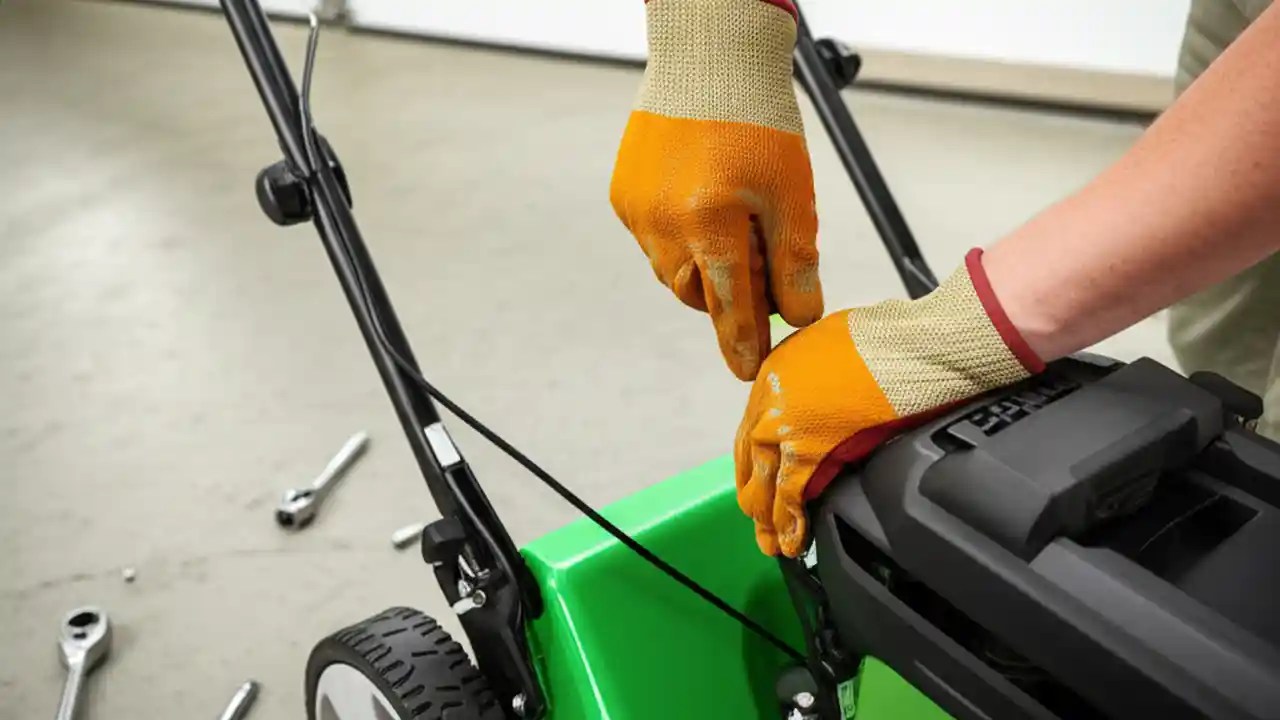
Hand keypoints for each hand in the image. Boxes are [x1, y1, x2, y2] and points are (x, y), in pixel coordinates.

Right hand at [610, 0, 821, 380]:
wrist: (709, 59)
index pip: (729, 309)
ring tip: (731, 230)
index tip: (748, 372)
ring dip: (701, 267)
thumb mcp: (793, 195)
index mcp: (709, 227)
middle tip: (758, 277)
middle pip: (696, 295)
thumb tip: (799, 315)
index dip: (741, 344)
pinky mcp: (623, 196)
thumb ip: (795, 261)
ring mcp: (637, 212)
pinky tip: (701, 205)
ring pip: (670, 269)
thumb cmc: (758, 120)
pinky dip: (679, 237)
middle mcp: (663, 226)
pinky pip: (652, 238)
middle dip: (725, 298)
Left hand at [734, 250, 1043, 555]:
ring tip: (773, 543)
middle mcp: (771, 394)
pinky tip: (793, 541)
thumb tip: (822, 402)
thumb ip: (817, 378)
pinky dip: (791, 522)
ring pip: (766, 479)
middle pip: (751, 455)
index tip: (757, 480)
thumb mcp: (839, 348)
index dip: (754, 459)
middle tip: (758, 521)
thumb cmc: (896, 342)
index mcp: (778, 368)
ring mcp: (785, 423)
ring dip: (769, 516)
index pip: (754, 425)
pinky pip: (790, 494)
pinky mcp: (807, 449)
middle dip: (755, 492)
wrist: (919, 346)